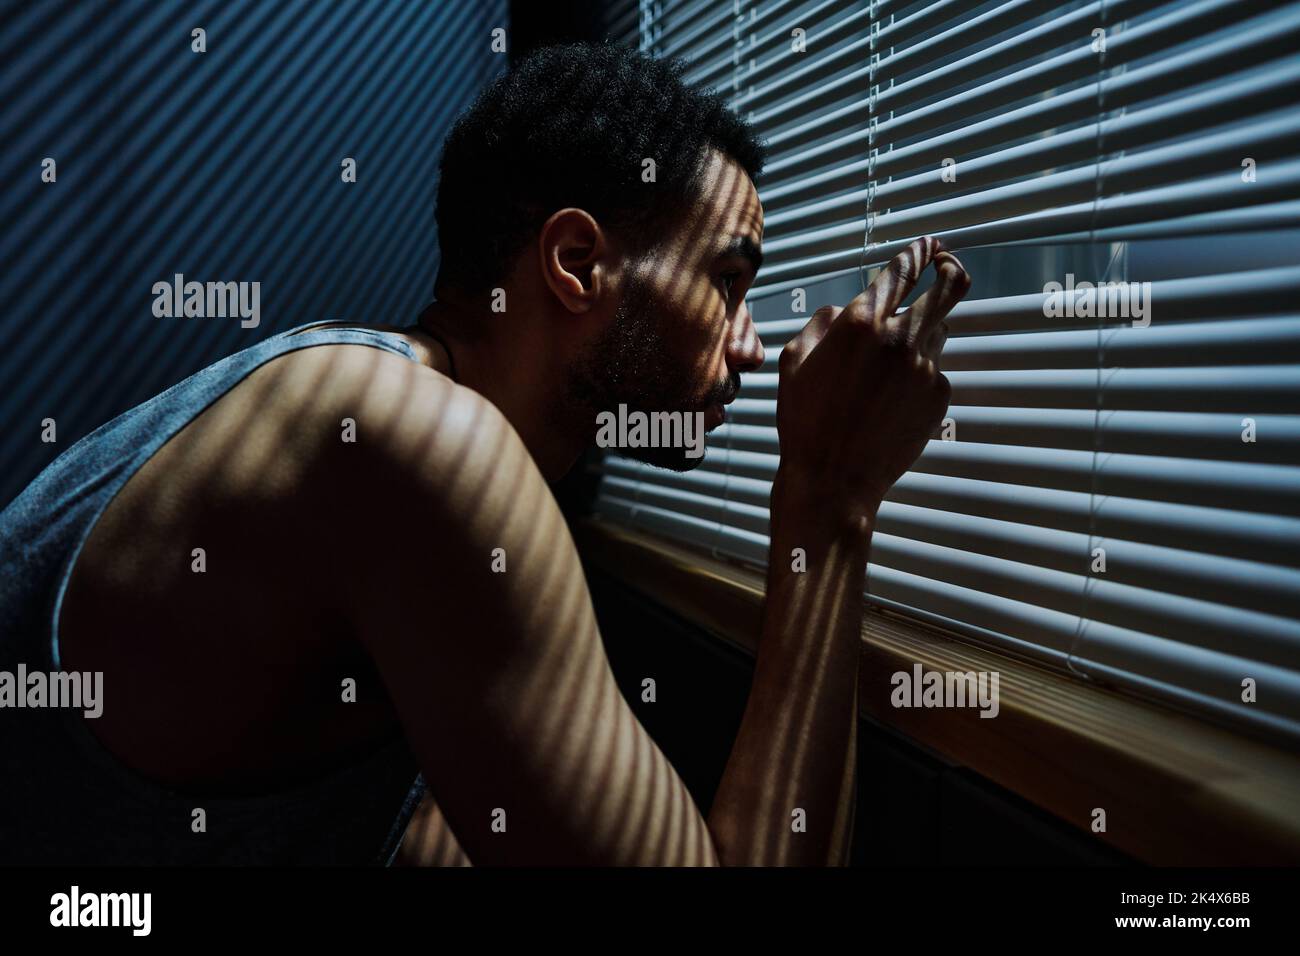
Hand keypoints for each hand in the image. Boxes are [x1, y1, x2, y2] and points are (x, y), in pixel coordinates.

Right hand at [774, 236, 970, 526]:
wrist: (833, 478)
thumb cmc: (806, 419)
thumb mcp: (795, 360)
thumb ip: (824, 323)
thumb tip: (847, 310)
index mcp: (862, 323)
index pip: (902, 271)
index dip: (918, 251)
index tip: (928, 244)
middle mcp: (900, 340)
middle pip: (951, 287)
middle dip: (950, 267)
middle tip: (945, 264)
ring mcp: (926, 369)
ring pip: (936, 333)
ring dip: (919, 334)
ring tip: (887, 365)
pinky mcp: (938, 398)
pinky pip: (933, 372)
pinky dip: (916, 375)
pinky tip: (888, 401)